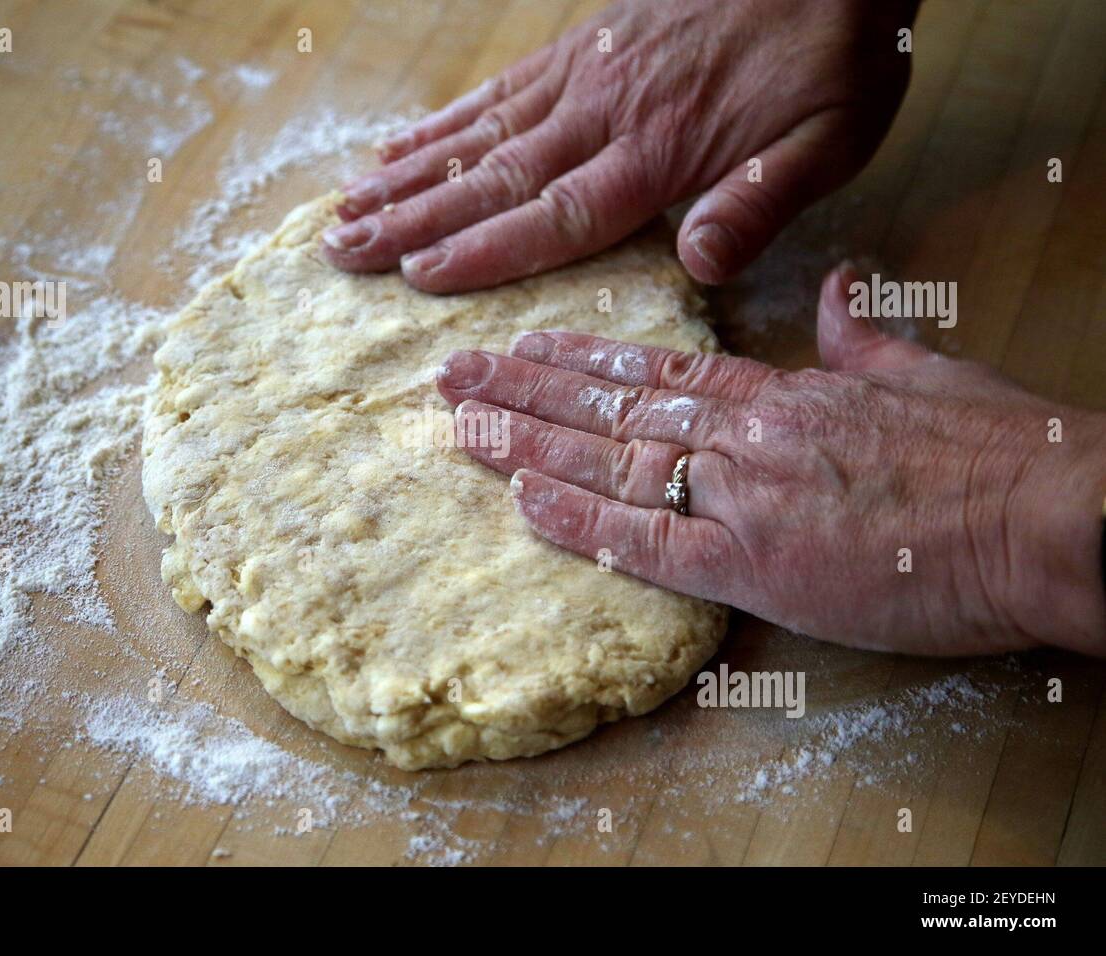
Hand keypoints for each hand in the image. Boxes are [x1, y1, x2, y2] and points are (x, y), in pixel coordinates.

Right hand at [324, 0, 916, 291]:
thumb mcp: (829, 138)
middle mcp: (602, 114)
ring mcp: (584, 74)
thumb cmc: (833, 51)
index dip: (482, 250)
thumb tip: (700, 266)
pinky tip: (402, 142)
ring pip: (479, 133)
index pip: (553, 214)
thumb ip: (761, 202)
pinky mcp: (582, 45)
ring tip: (345, 205)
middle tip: (340, 249)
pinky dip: (444, 120)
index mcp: (656, 152)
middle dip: (412, 217)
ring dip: (409, 173)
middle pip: (492, 177)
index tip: (413, 275)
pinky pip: (499, 89)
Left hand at [434, 264, 1105, 655]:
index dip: (580, 360)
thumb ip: (863, 334)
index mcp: (784, 393)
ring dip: (527, 445)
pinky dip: (579, 521)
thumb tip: (840, 288)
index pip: (658, 369)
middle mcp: (746, 436)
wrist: (1046, 517)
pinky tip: (520, 501)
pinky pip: (646, 541)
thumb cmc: (997, 452)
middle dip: (525, 393)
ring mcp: (743, 498)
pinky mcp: (754, 567)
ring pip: (611, 463)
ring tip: (459, 427)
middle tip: (451, 378)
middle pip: (613, 408)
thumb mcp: (927, 372)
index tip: (521, 346)